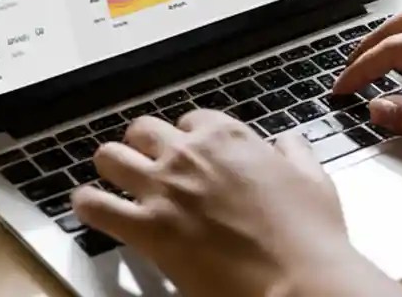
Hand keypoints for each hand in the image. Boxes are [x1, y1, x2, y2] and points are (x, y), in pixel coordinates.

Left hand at [71, 111, 401, 296]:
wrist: (297, 281)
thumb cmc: (309, 235)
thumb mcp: (314, 179)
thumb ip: (295, 153)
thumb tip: (288, 142)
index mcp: (227, 136)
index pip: (191, 121)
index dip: (189, 138)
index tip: (191, 153)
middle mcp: (188, 154)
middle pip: (143, 130)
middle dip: (143, 145)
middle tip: (148, 163)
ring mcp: (163, 189)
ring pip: (110, 157)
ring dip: (111, 167)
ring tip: (113, 180)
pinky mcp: (146, 228)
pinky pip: (95, 205)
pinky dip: (87, 205)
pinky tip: (89, 207)